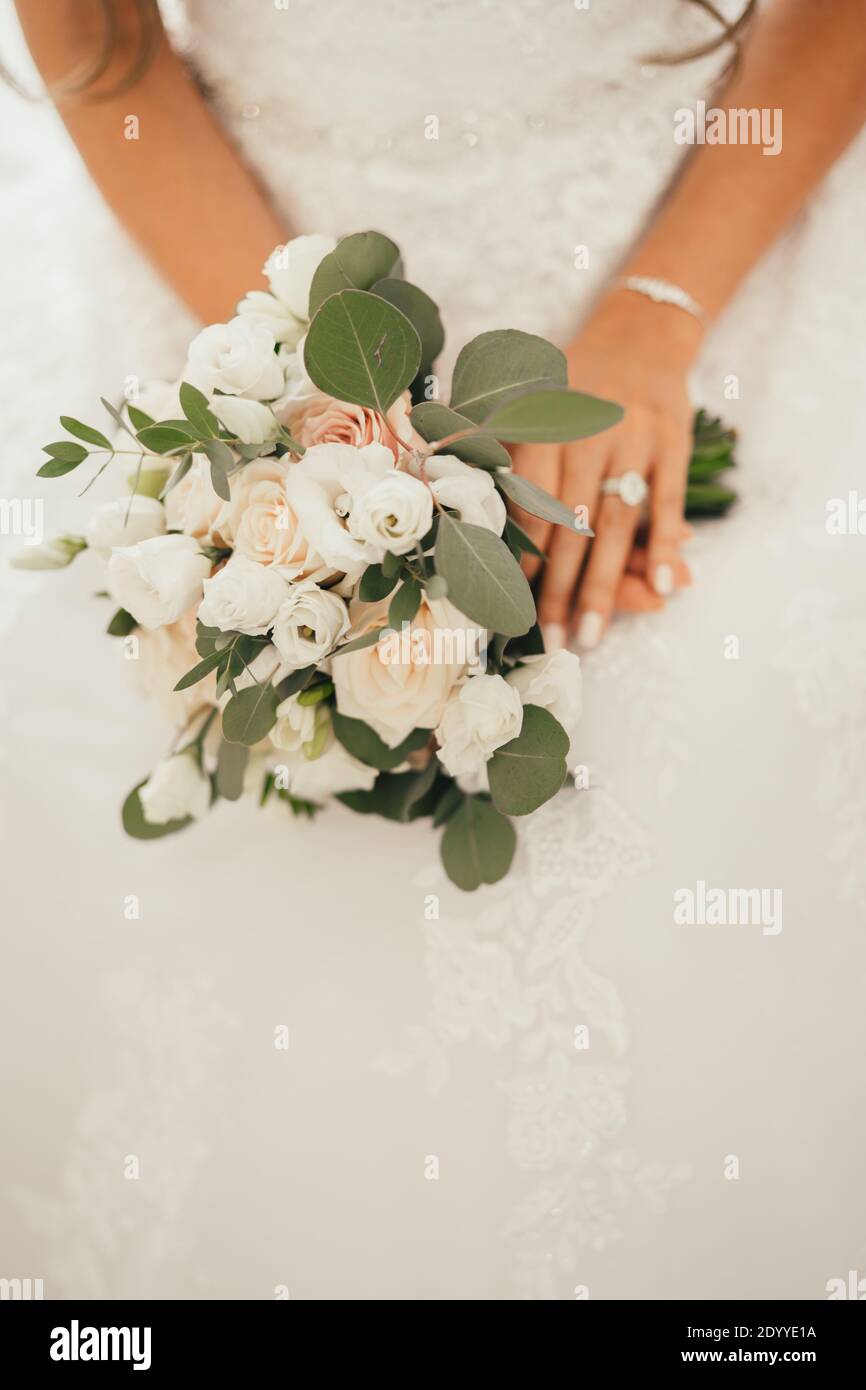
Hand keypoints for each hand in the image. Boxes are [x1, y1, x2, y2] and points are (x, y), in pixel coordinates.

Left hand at [511, 290, 701, 649]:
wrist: (639, 331)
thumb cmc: (565, 382)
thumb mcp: (516, 395)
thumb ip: (477, 438)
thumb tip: (424, 465)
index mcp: (538, 425)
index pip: (523, 506)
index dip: (514, 559)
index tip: (501, 606)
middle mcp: (584, 431)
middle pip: (567, 525)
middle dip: (555, 589)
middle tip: (547, 641)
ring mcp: (632, 437)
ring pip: (615, 522)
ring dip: (604, 584)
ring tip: (589, 635)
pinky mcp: (671, 440)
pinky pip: (668, 500)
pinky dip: (667, 543)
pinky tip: (665, 587)